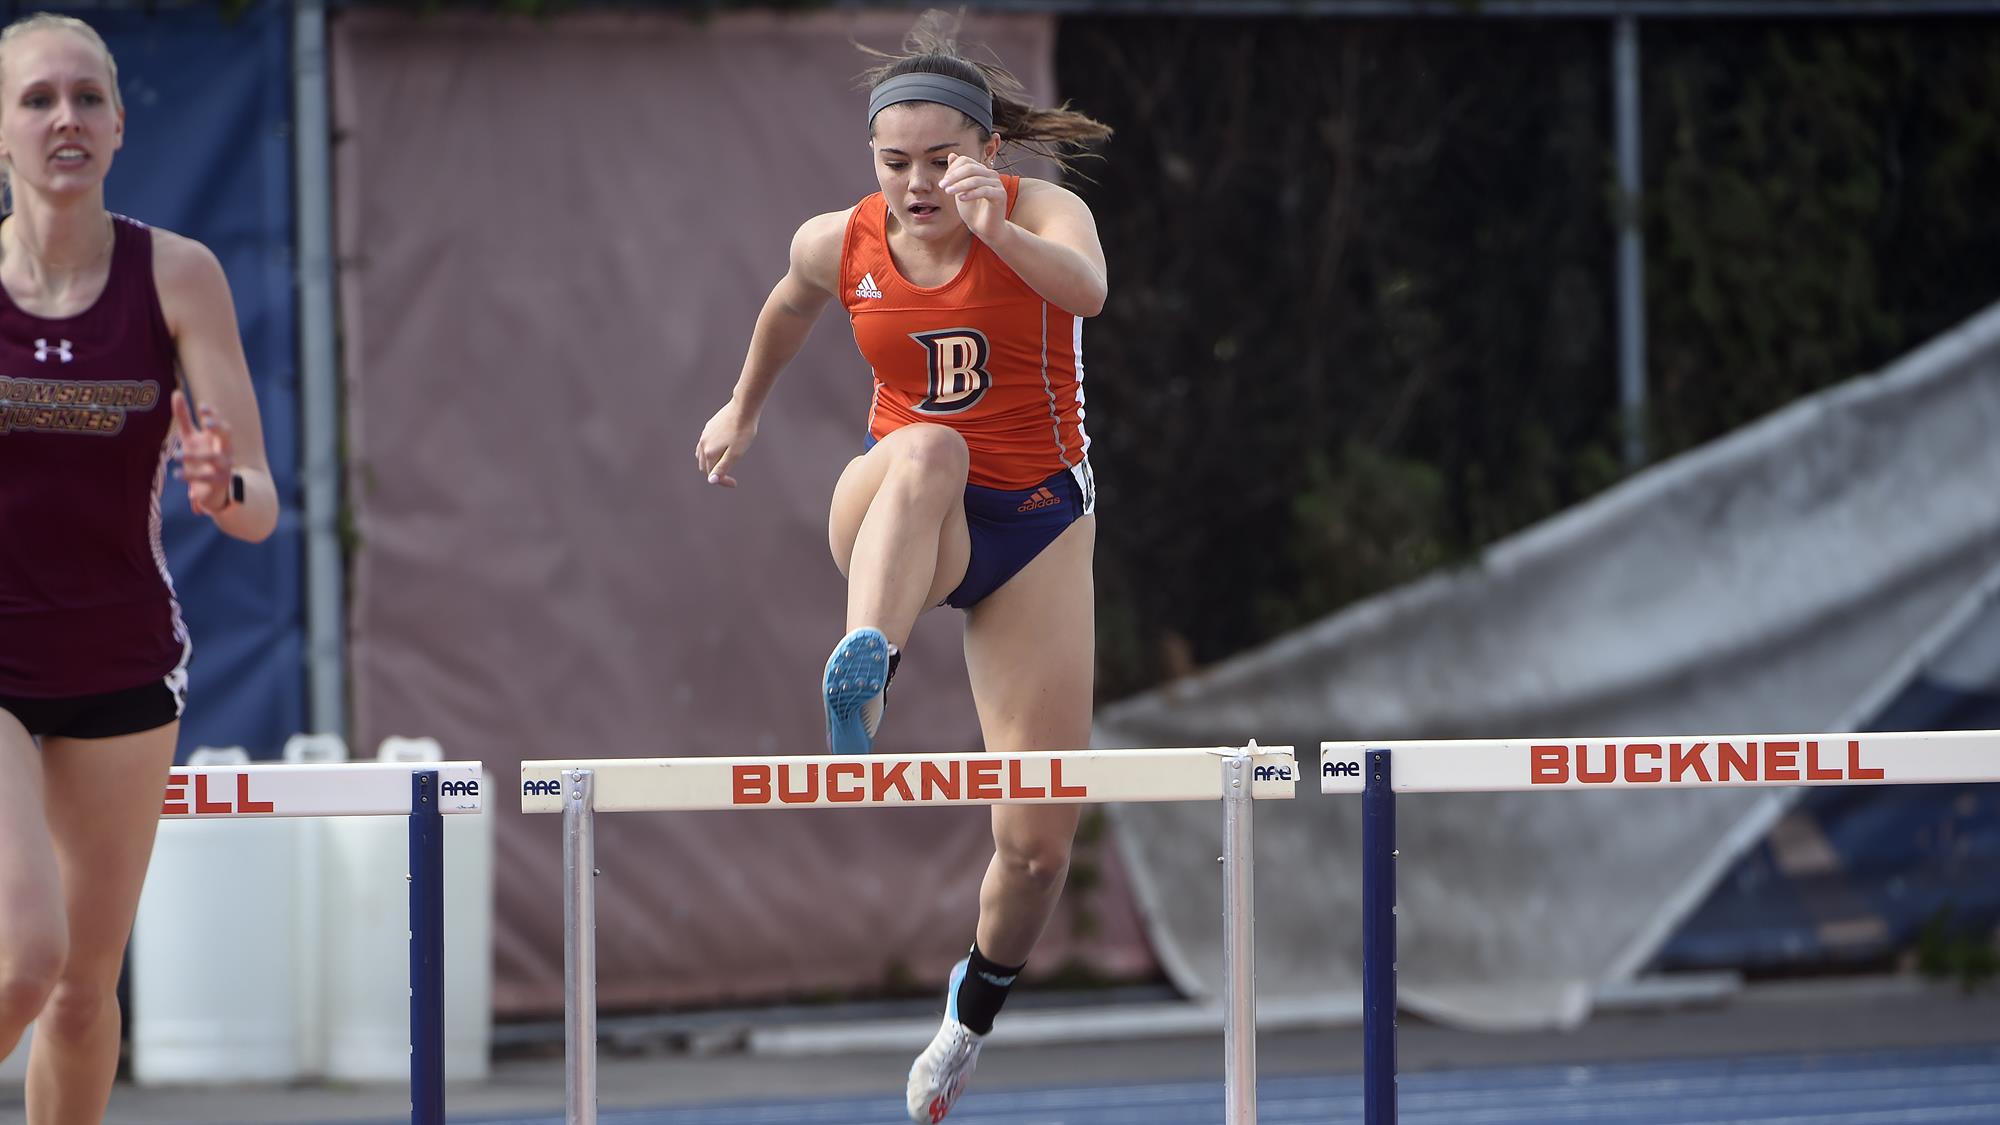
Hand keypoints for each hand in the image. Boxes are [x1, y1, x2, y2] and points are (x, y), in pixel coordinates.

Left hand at [171, 390, 234, 517]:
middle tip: (208, 423)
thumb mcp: (191, 437)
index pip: (218, 422)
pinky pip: (205, 478)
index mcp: (218, 437)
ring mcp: (223, 466)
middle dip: (218, 428)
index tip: (201, 406)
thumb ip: (184, 417)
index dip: (212, 414)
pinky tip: (175, 474)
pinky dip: (190, 476)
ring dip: (194, 456)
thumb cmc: (201, 457)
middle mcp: (224, 449)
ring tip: (174, 456)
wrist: (213, 489)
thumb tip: (176, 392)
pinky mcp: (218, 482)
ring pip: (213, 458)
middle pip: (226, 436)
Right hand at [695, 400, 758, 487]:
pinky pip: (705, 444)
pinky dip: (710, 452)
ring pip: (702, 455)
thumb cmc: (743, 431)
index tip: (734, 484)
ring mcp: (705, 434)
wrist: (743, 408)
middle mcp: (703, 444)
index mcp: (710, 452)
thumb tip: (711, 481)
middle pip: (704, 466)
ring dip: (711, 463)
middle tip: (730, 476)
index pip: (711, 474)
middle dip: (715, 473)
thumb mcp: (735, 453)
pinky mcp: (709, 427)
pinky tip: (722, 449)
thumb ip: (723, 467)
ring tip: (724, 463)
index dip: (723, 481)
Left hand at [942, 153, 1007, 243]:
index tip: (943, 183)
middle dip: (953, 176)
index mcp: (981, 171)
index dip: (952, 169)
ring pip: (976, 179)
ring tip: (948, 192)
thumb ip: (956, 174)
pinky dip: (971, 194)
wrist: (985, 229)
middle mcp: (991, 174)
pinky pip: (984, 190)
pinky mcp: (1000, 195)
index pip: (966, 161)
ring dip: (959, 185)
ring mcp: (997, 184)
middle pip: (970, 167)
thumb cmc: (972, 210)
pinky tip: (961, 199)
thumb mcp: (960, 190)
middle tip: (942, 186)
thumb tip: (952, 155)